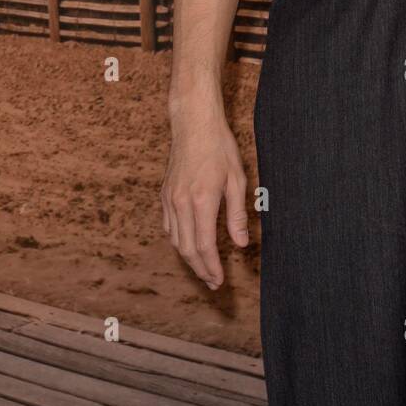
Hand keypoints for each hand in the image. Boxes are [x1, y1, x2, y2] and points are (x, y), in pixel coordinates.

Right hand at [161, 107, 249, 289]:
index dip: (211, 267)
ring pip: (175, 240)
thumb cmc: (219, 147)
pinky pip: (169, 226)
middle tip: (213, 282)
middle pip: (187, 249)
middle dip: (200, 269)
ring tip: (203, 269)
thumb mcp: (236, 179)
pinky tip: (189, 245)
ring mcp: (170, 199)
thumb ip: (237, 214)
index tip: (219, 280)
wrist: (193, 123)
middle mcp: (181, 203)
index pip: (204, 245)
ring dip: (188, 259)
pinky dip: (178, 241)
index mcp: (202, 200)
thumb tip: (241, 244)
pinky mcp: (165, 194)